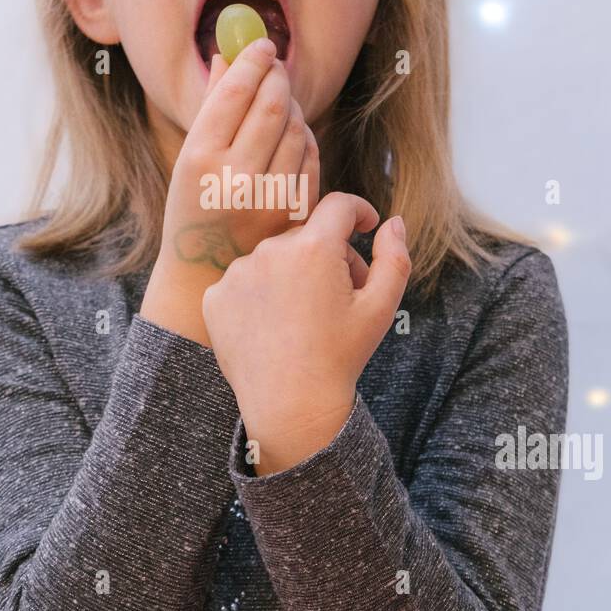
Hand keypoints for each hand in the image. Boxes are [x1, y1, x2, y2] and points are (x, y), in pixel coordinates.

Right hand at [141, 39, 320, 345]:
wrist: (205, 269)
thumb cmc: (194, 202)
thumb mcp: (189, 156)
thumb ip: (211, 106)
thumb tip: (227, 54)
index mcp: (199, 159)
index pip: (235, 93)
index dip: (254, 61)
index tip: (263, 44)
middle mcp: (234, 179)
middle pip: (271, 106)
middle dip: (278, 77)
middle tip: (276, 64)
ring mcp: (267, 199)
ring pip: (295, 129)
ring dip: (292, 105)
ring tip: (281, 99)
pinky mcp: (292, 213)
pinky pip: (310, 158)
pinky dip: (304, 136)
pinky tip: (293, 131)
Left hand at [201, 192, 410, 474]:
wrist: (290, 405)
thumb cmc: (341, 356)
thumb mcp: (381, 307)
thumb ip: (394, 256)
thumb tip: (391, 221)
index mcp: (313, 247)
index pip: (338, 205)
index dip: (358, 211)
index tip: (366, 226)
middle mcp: (270, 251)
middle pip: (307, 236)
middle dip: (329, 256)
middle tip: (342, 296)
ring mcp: (237, 273)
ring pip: (274, 258)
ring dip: (292, 274)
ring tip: (306, 317)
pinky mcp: (216, 297)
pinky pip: (244, 282)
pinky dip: (260, 295)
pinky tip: (274, 326)